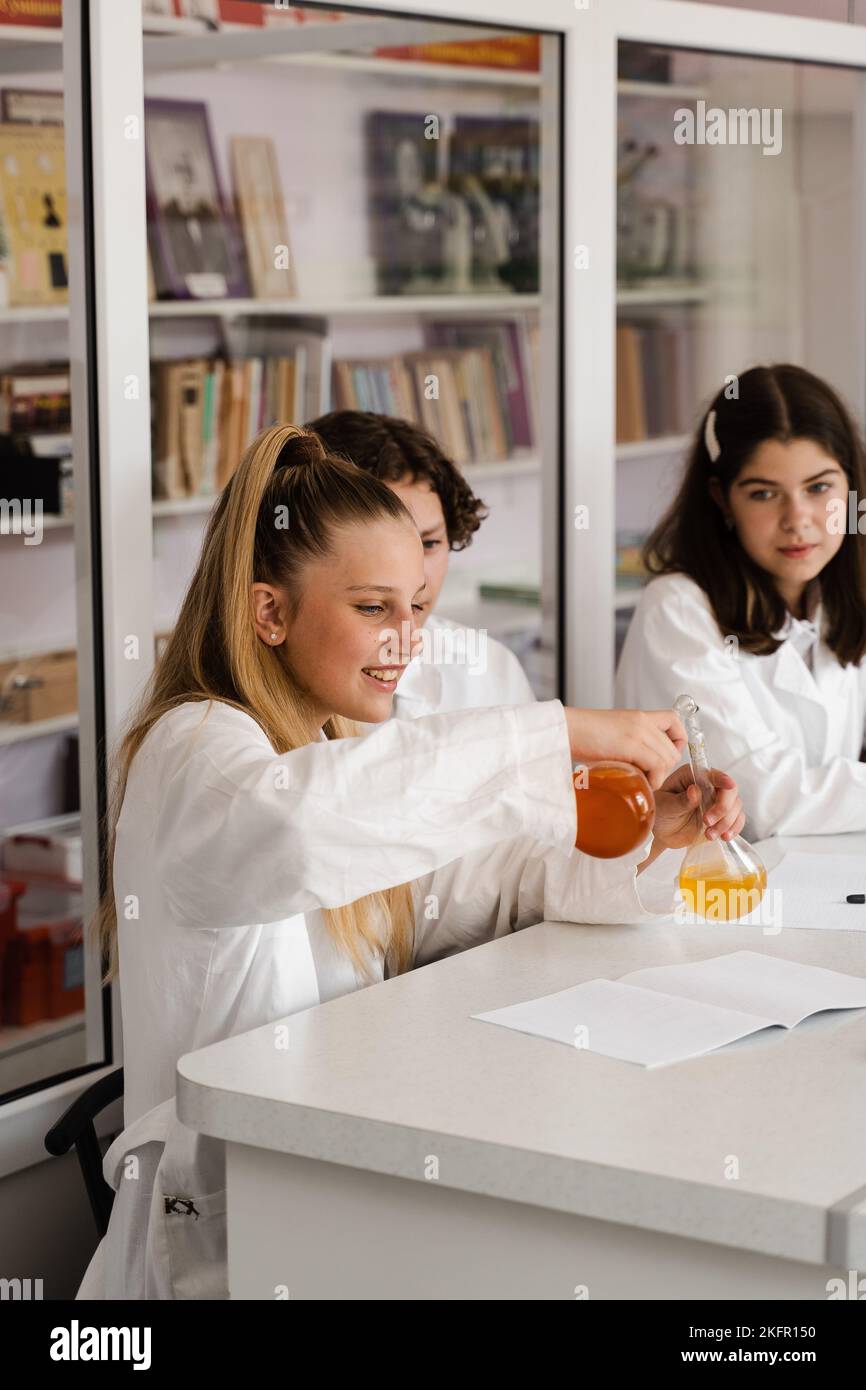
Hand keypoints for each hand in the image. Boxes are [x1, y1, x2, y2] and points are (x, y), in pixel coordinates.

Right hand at [564, 707, 686, 789]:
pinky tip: (642, 782)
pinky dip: (654, 778)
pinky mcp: (631, 744)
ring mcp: (638, 732)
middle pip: (673, 747)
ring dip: (660, 775)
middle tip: (650, 776)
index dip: (677, 740)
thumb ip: (628, 742)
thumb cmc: (582, 735)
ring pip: (668, 757)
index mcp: (638, 716)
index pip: (674, 720)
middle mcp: (642, 721)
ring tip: (644, 781)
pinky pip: (657, 764)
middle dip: (666, 767)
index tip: (665, 756)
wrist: (565, 729)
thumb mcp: (612, 732)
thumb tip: (636, 766)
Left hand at [652, 766, 744, 852]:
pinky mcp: (722, 816)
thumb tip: (695, 790)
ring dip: (726, 822)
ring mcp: (717, 800)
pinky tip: (724, 837)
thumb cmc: (660, 813)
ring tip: (709, 834)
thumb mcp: (666, 806)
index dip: (722, 779)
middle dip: (723, 808)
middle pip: (729, 791)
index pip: (712, 774)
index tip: (729, 785)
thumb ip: (681, 800)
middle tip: (706, 821)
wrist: (661, 832)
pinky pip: (737, 819)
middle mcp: (708, 785)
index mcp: (692, 776)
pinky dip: (734, 828)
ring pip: (735, 807)